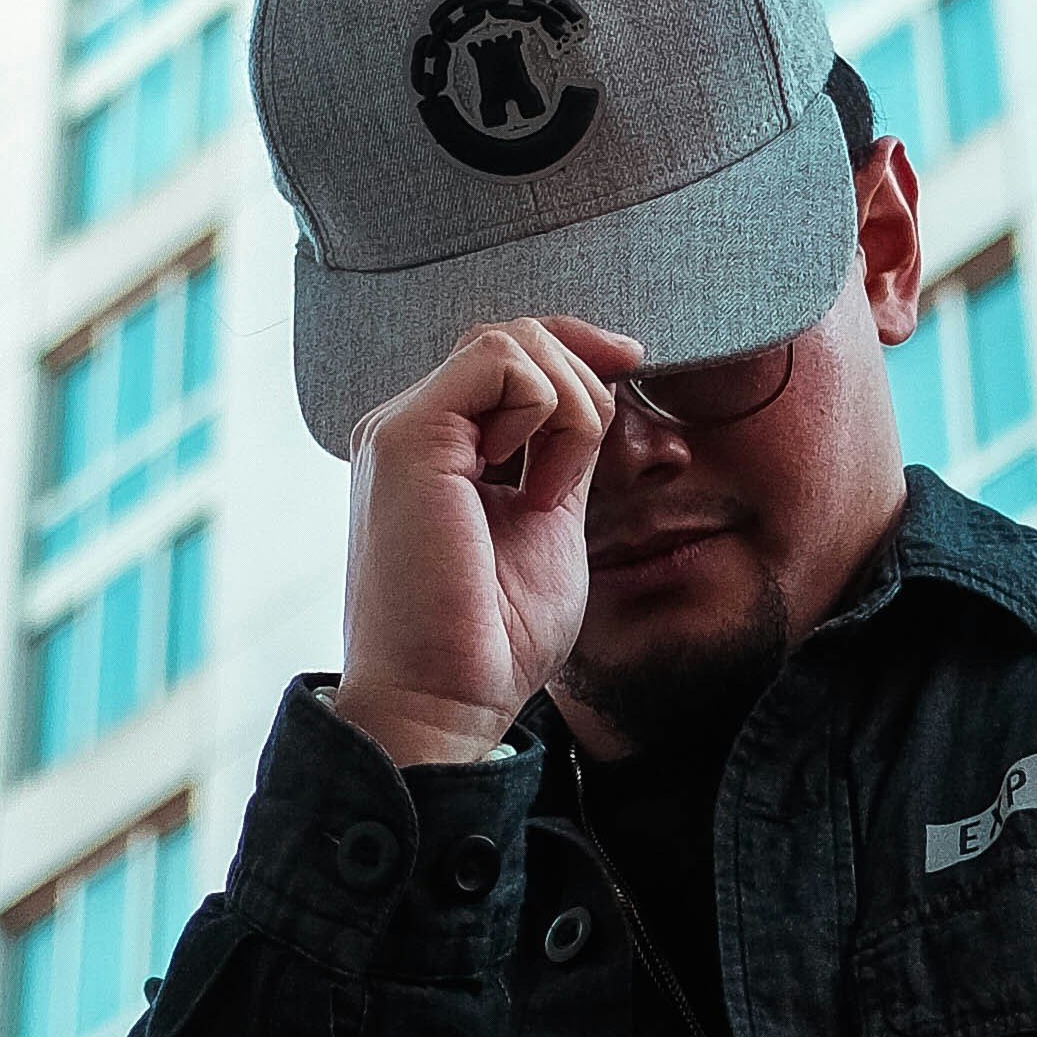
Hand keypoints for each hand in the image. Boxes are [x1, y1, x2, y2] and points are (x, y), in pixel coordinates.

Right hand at [334, 316, 635, 772]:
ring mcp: (402, 427)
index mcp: (436, 447)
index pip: (506, 354)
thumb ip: (564, 453)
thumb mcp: (550, 522)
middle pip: (514, 335)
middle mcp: (410, 426)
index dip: (577, 347)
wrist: (444, 702)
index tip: (634, 364)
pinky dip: (546, 413)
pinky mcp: (407, 436)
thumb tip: (605, 385)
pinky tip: (532, 489)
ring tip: (552, 492)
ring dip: (570, 409)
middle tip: (578, 477)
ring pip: (512, 340)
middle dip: (584, 381)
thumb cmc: (492, 636)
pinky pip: (499, 361)